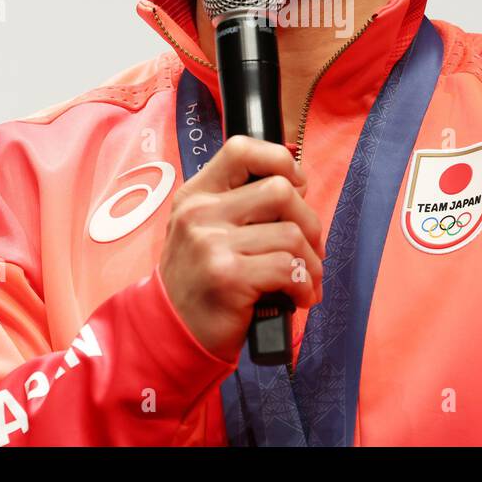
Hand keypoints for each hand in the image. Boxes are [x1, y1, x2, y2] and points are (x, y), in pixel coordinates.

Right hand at [158, 135, 324, 363]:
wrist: (170, 333)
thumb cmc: (201, 282)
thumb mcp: (205, 232)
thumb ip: (240, 205)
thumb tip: (297, 185)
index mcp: (196, 195)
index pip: (242, 149)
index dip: (280, 161)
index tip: (297, 187)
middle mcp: (200, 214)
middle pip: (280, 190)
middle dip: (310, 222)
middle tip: (310, 249)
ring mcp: (211, 244)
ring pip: (291, 233)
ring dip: (310, 262)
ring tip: (305, 280)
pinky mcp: (228, 277)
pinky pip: (287, 268)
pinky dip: (303, 285)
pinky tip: (297, 298)